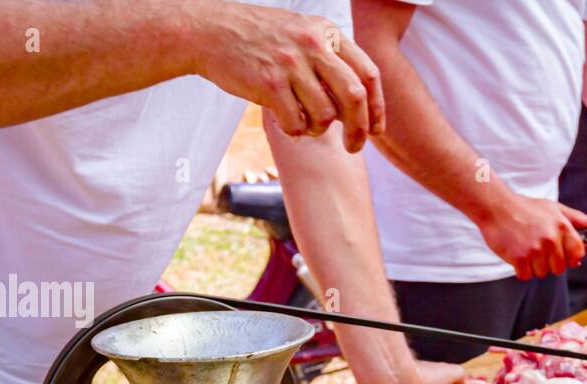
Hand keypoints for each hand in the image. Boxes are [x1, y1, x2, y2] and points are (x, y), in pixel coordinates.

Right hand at [196, 4, 383, 152]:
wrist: (210, 32)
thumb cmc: (259, 39)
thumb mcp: (301, 32)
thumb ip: (330, 58)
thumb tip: (360, 101)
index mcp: (326, 33)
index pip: (367, 74)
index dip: (377, 107)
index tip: (377, 130)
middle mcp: (312, 45)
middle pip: (354, 98)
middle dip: (359, 130)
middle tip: (354, 147)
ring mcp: (290, 64)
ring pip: (325, 115)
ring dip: (318, 129)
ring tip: (305, 123)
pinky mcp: (269, 84)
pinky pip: (296, 123)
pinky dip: (295, 130)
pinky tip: (285, 120)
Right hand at [477, 194, 586, 280]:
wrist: (496, 207)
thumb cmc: (525, 208)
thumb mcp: (553, 208)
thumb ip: (576, 218)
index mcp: (561, 226)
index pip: (577, 253)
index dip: (571, 257)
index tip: (563, 255)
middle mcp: (550, 239)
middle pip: (559, 268)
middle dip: (549, 263)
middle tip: (538, 249)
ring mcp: (535, 249)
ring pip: (542, 273)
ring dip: (534, 266)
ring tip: (526, 249)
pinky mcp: (519, 258)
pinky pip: (526, 276)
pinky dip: (521, 270)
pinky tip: (517, 255)